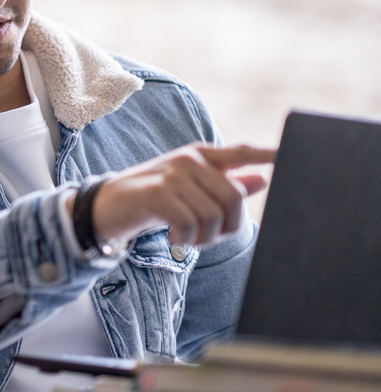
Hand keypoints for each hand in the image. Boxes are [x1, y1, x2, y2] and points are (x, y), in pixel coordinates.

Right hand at [89, 143, 272, 247]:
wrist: (107, 207)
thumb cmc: (153, 200)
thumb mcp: (189, 190)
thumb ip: (223, 185)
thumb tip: (262, 179)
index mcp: (200, 156)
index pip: (239, 152)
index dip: (264, 154)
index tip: (285, 154)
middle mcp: (189, 160)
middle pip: (234, 197)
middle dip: (226, 227)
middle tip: (206, 238)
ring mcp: (172, 174)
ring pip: (213, 214)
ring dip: (203, 238)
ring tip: (187, 238)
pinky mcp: (157, 192)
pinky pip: (191, 223)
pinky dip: (185, 238)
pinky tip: (174, 238)